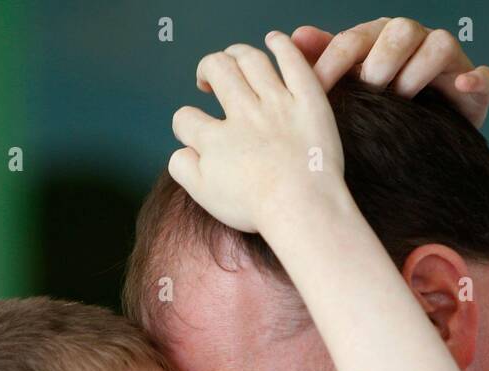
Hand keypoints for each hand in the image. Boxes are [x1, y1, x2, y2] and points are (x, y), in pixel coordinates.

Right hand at [172, 33, 345, 234]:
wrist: (303, 210)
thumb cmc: (258, 210)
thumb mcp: (206, 197)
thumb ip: (184, 169)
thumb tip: (180, 149)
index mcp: (214, 140)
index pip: (185, 118)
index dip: (185, 123)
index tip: (193, 130)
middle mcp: (242, 114)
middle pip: (217, 70)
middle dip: (208, 69)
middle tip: (209, 79)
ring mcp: (276, 105)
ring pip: (250, 60)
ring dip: (237, 53)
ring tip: (235, 58)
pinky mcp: (308, 101)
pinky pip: (293, 61)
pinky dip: (281, 45)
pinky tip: (274, 41)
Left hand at [290, 17, 488, 127]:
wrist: (422, 146)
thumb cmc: (377, 113)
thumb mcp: (347, 92)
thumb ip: (323, 63)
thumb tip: (294, 37)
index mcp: (376, 40)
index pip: (352, 40)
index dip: (334, 63)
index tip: (316, 91)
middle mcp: (413, 42)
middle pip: (399, 31)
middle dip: (380, 60)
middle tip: (369, 89)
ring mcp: (447, 61)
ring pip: (438, 44)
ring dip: (418, 69)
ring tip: (404, 97)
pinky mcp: (476, 85)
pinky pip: (483, 75)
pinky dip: (475, 78)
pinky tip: (461, 88)